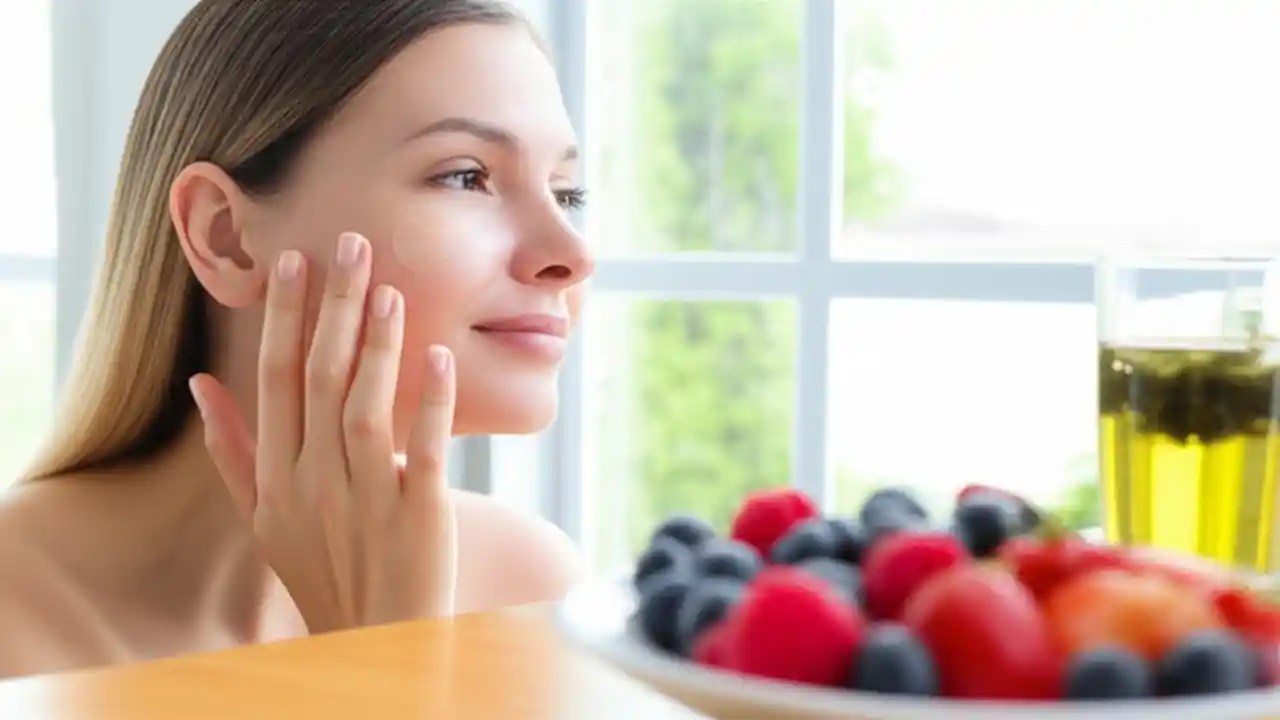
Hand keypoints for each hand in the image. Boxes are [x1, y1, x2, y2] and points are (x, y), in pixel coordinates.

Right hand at [188, 232, 457, 632]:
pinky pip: (424, 450)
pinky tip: (442, 355)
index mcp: (276, 474)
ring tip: (390, 288)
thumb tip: (202, 383)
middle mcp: (314, 481)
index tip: (297, 261)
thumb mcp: (261, 515)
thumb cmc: (319, 568)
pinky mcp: (419, 515)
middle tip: (353, 244)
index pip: (275, 379)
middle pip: (319, 378)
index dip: (285, 317)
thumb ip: (232, 448)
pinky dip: (432, 403)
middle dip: (335, 308)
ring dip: (377, 345)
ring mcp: (367, 497)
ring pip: (365, 407)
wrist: (374, 636)